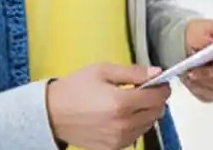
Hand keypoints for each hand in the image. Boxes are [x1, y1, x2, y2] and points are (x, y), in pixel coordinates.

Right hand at [46, 64, 170, 149]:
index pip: (158, 97)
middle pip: (157, 112)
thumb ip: (133, 72)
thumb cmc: (74, 89)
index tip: (159, 81)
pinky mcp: (112, 148)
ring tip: (130, 102)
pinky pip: (136, 136)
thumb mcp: (103, 71)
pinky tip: (123, 115)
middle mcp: (122, 124)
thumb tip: (157, 72)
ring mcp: (118, 138)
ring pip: (148, 124)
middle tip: (144, 90)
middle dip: (155, 99)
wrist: (51, 113)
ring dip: (146, 112)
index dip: (162, 87)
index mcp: (120, 102)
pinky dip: (136, 125)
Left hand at [181, 0, 212, 102]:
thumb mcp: (202, 30)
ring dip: (202, 80)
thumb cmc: (198, 35)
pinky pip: (210, 94)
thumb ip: (211, 36)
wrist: (188, 44)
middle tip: (193, 70)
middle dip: (210, 72)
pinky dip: (198, 89)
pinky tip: (190, 81)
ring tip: (187, 73)